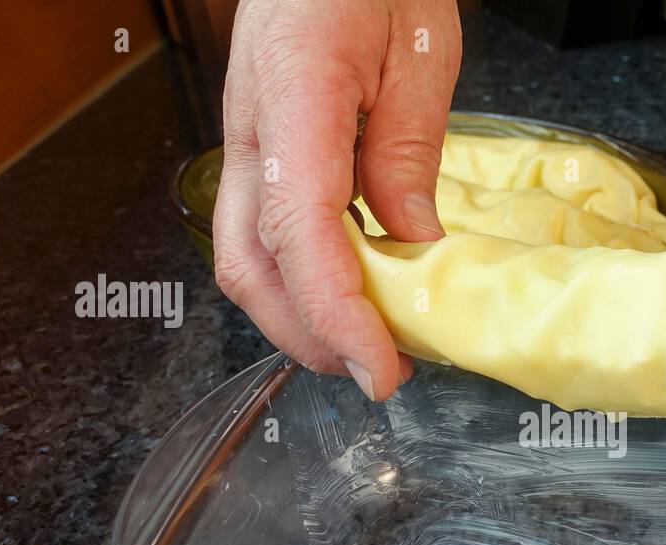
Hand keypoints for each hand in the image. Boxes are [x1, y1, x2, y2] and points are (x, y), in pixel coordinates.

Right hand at [213, 0, 461, 398]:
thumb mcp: (420, 53)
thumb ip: (407, 154)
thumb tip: (414, 251)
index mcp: (293, 97)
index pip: (301, 232)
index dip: (336, 314)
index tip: (380, 368)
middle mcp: (250, 131)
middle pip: (250, 266)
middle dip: (310, 336)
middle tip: (380, 370)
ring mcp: (245, 144)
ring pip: (245, 260)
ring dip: (301, 318)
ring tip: (368, 343)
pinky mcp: (257, 153)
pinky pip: (264, 235)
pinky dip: (303, 282)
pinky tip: (351, 293)